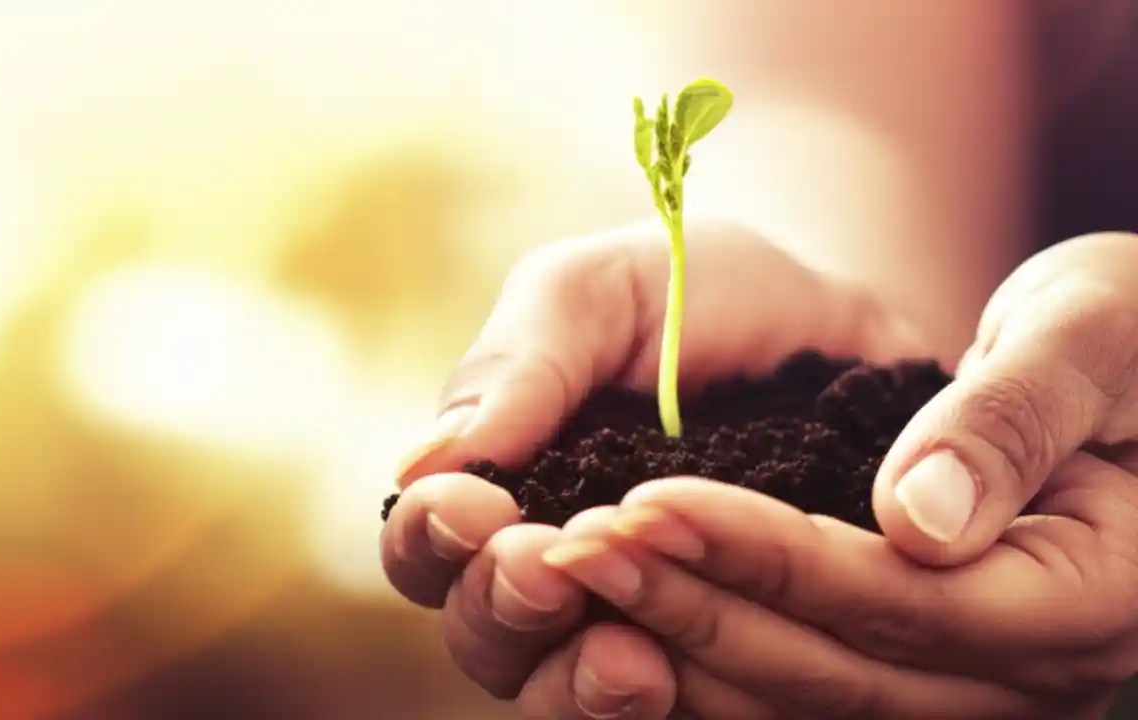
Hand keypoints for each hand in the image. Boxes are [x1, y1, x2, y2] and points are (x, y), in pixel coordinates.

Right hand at [380, 218, 926, 717]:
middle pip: (485, 637)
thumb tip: (419, 466)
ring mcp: (635, 622)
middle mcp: (555, 572)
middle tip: (541, 565)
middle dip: (500, 609)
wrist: (832, 324)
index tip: (472, 507)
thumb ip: (516, 368)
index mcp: (503, 487)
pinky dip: (660, 703)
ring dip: (574, 683)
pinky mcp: (723, 659)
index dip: (432, 539)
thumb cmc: (694, 296)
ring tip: (622, 654)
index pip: (430, 547)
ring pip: (563, 697)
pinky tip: (675, 674)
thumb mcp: (597, 295)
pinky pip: (679, 710)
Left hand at [543, 231, 1137, 717]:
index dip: (761, 553)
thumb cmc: (1121, 332)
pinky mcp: (906, 675)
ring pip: (789, 704)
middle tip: (564, 545)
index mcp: (1080, 599)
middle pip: (825, 673)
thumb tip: (920, 519)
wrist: (1128, 372)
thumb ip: (1010, 421)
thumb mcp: (1088, 334)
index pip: (894, 598)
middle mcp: (1017, 678)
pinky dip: (691, 656)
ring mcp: (960, 691)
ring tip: (559, 570)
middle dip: (684, 605)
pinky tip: (604, 609)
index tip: (643, 500)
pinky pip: (784, 694)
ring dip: (666, 639)